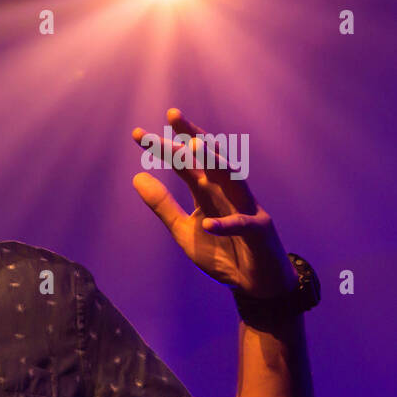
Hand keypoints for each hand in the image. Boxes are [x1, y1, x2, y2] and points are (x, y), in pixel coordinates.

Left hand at [131, 108, 297, 298]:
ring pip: (232, 177)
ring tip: (194, 143)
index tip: (137, 134)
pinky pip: (242, 224)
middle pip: (208, 159)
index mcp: (207, 189)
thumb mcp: (183, 229)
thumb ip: (163, 205)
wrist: (254, 282)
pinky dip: (226, 224)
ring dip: (214, 160)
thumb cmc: (222, 252)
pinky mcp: (259, 232)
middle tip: (172, 114)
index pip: (184, 162)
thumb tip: (136, 177)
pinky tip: (208, 224)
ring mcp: (246, 208)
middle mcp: (227, 191)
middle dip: (192, 135)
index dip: (162, 147)